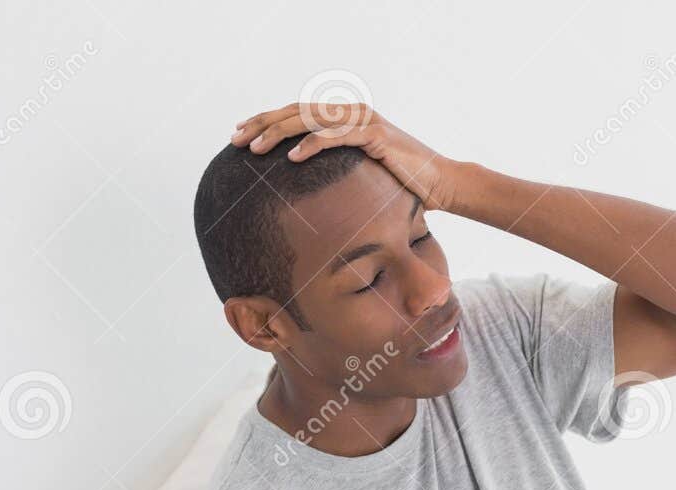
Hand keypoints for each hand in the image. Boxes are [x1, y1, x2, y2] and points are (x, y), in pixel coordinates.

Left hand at [229, 103, 462, 212]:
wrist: (440, 184)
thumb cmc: (400, 185)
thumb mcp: (359, 174)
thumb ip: (334, 170)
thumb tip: (303, 189)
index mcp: (344, 117)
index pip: (297, 113)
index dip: (266, 120)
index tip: (239, 133)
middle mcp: (352, 112)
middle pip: (297, 112)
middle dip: (263, 124)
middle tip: (235, 139)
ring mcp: (364, 121)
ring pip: (311, 120)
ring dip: (279, 133)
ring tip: (255, 147)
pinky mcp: (376, 136)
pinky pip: (337, 137)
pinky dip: (313, 145)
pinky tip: (292, 157)